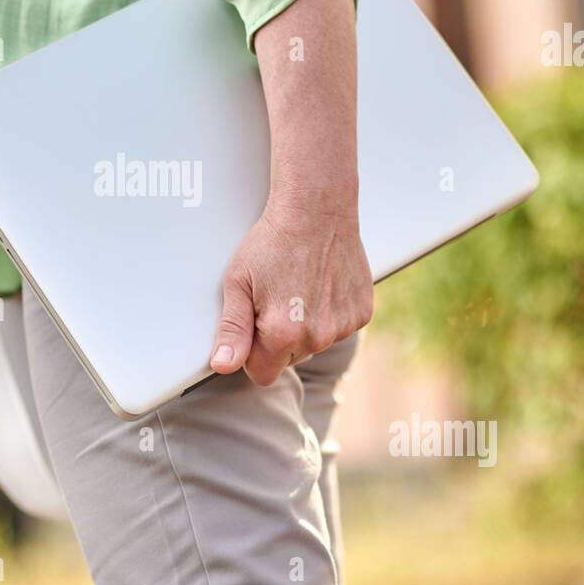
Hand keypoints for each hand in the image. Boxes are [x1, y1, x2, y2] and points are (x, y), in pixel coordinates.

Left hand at [209, 195, 372, 385]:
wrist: (316, 209)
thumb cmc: (272, 242)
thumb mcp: (238, 282)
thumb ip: (231, 330)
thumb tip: (223, 365)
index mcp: (283, 333)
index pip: (262, 374)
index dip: (252, 353)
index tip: (253, 325)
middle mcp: (317, 336)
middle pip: (289, 360)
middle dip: (279, 339)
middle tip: (275, 298)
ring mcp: (343, 326)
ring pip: (315, 344)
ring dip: (305, 327)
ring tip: (298, 288)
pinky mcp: (361, 313)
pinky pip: (338, 329)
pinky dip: (328, 314)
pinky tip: (319, 285)